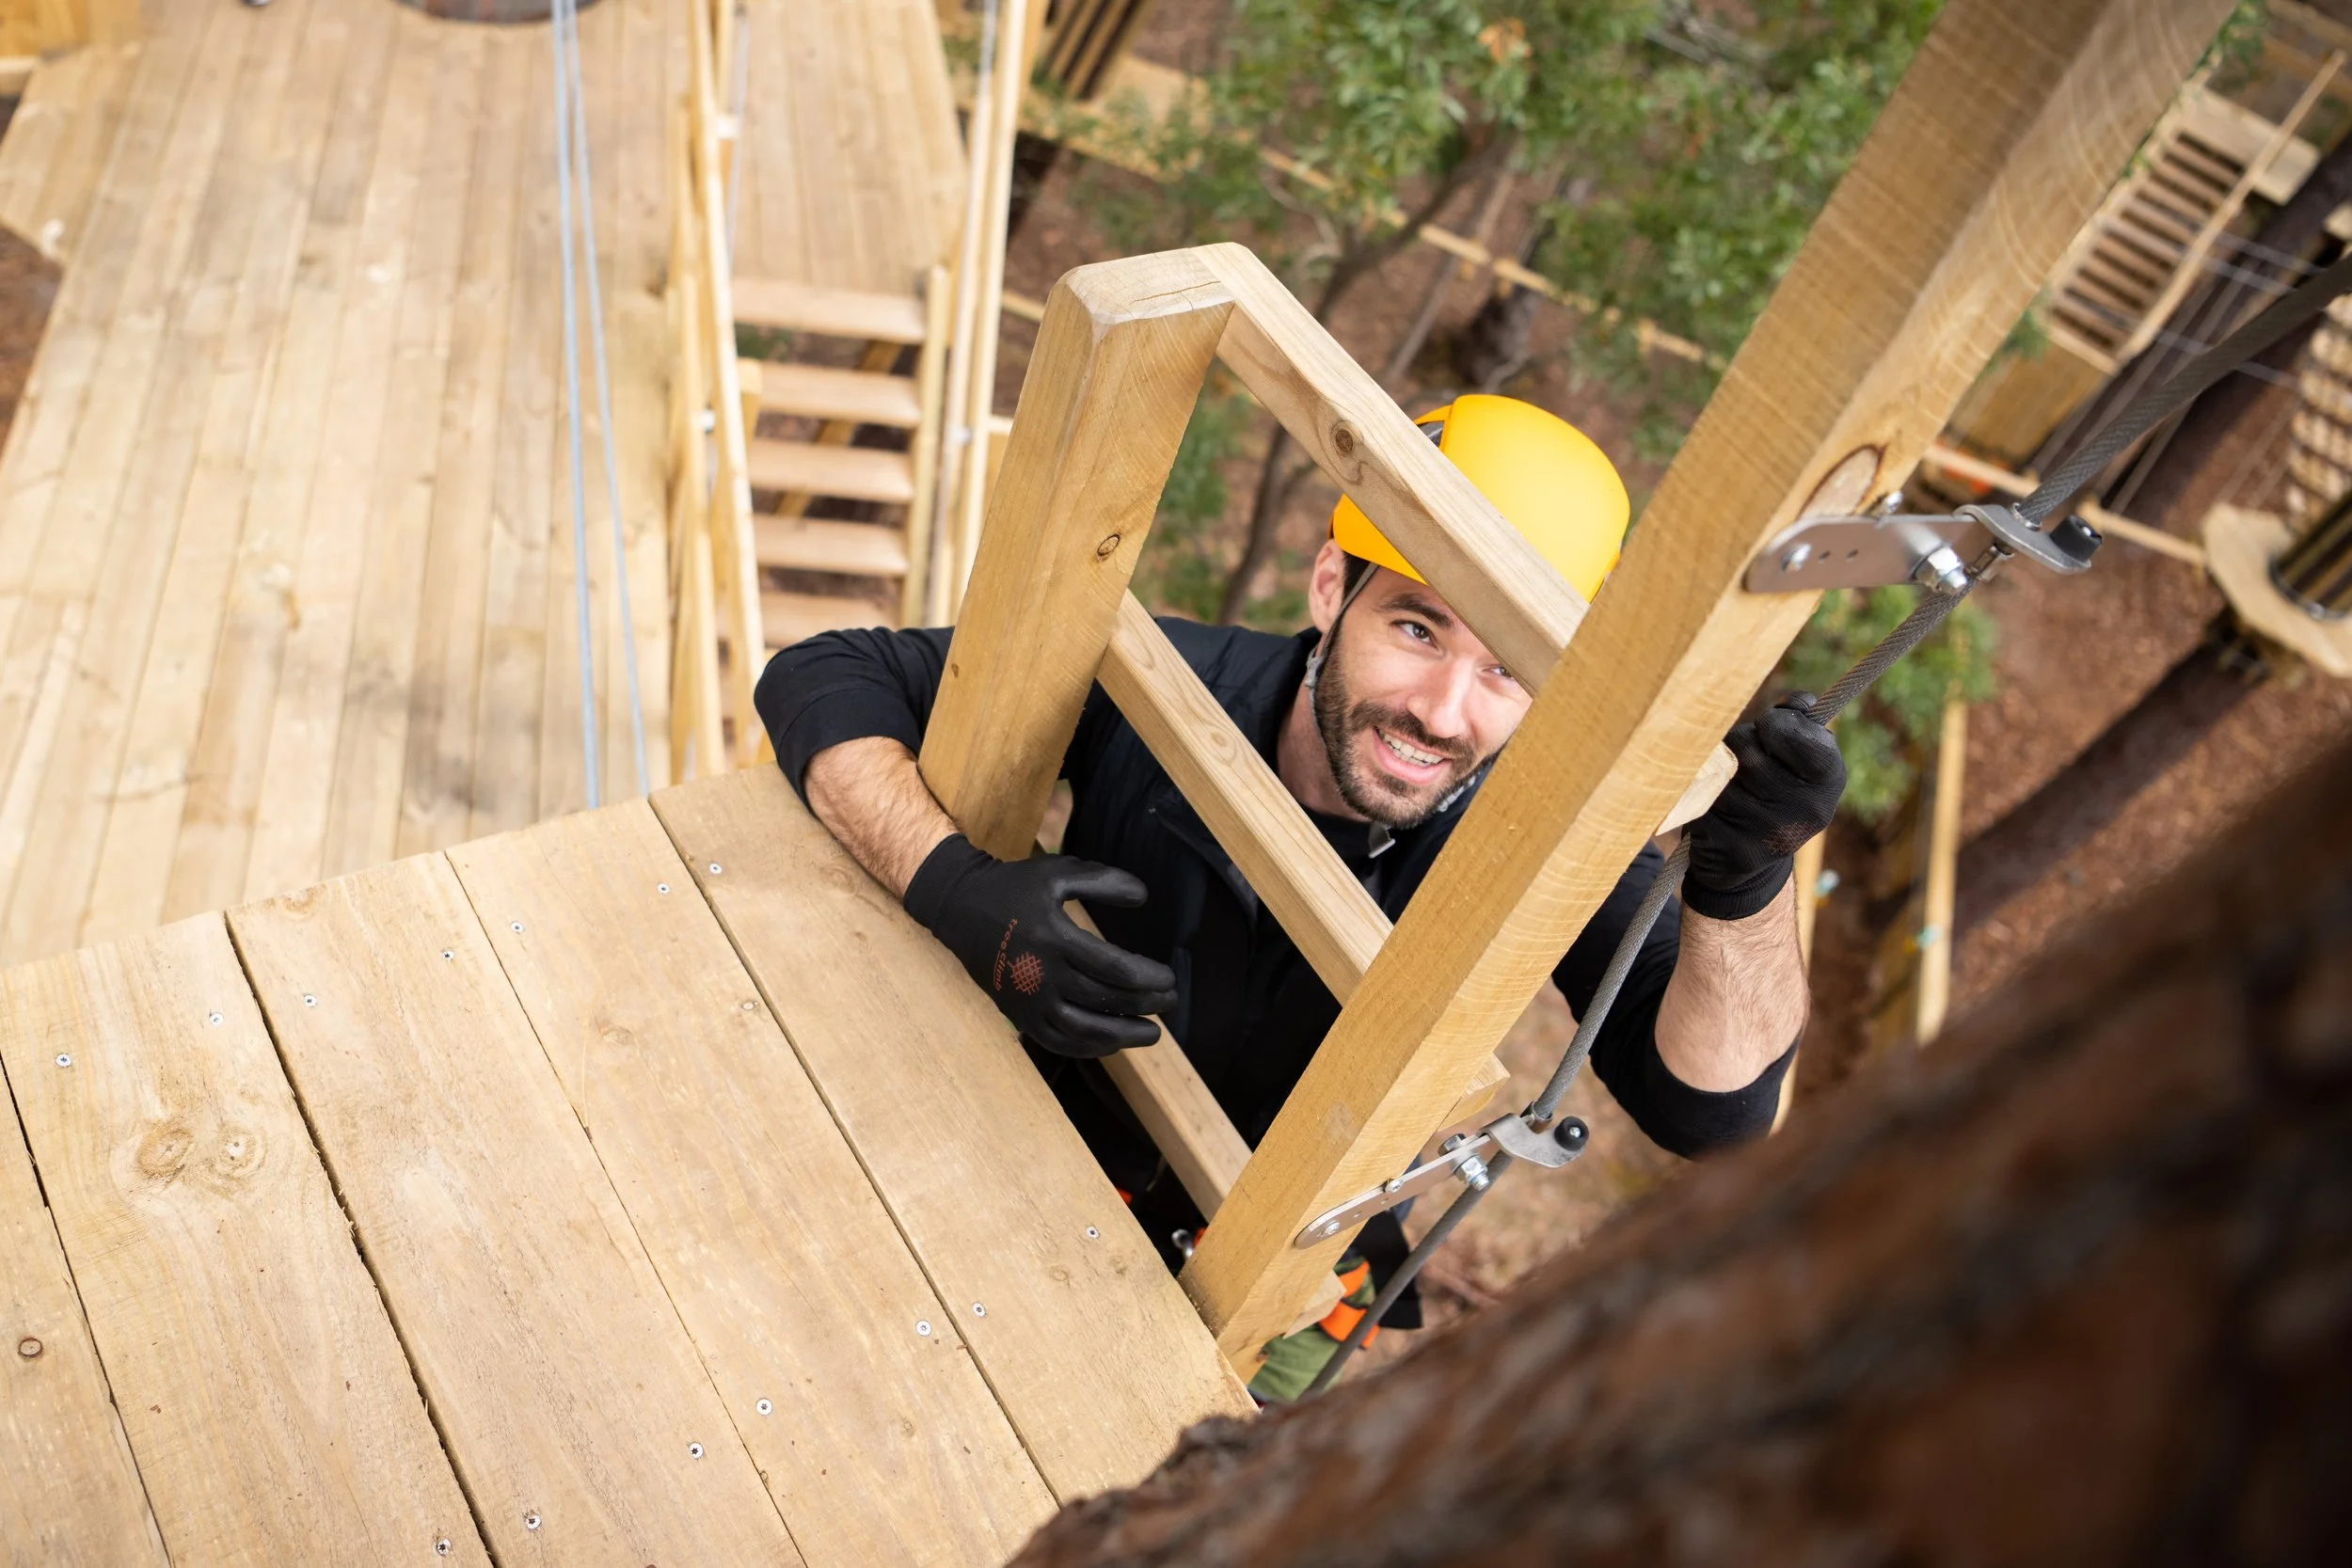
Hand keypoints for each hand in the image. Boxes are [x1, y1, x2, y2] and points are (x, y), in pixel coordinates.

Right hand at [902, 835, 1177, 1057]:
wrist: (960, 908)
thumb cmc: (1014, 888)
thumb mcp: (1057, 873)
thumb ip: (1103, 881)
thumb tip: (1143, 896)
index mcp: (1056, 938)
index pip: (1116, 970)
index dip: (1150, 979)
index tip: (1169, 978)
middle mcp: (1043, 975)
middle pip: (1106, 1000)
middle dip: (1146, 1005)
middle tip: (1170, 1002)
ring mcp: (1030, 1001)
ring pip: (1085, 1031)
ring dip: (1124, 1035)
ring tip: (1152, 1034)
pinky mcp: (1020, 1015)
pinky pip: (1059, 1042)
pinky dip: (1089, 1048)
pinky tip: (1112, 1042)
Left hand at [1681, 693, 1844, 920]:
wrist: (1751, 865)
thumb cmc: (1778, 795)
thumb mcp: (1806, 764)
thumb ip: (1804, 724)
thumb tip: (1799, 702)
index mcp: (1829, 780)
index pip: (1792, 730)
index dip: (1775, 723)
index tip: (1770, 730)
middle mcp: (1805, 808)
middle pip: (1746, 743)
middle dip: (1741, 742)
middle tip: (1750, 758)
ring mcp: (1767, 830)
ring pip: (1720, 768)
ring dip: (1718, 766)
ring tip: (1732, 783)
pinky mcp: (1731, 846)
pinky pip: (1700, 796)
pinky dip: (1701, 795)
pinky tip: (1717, 809)